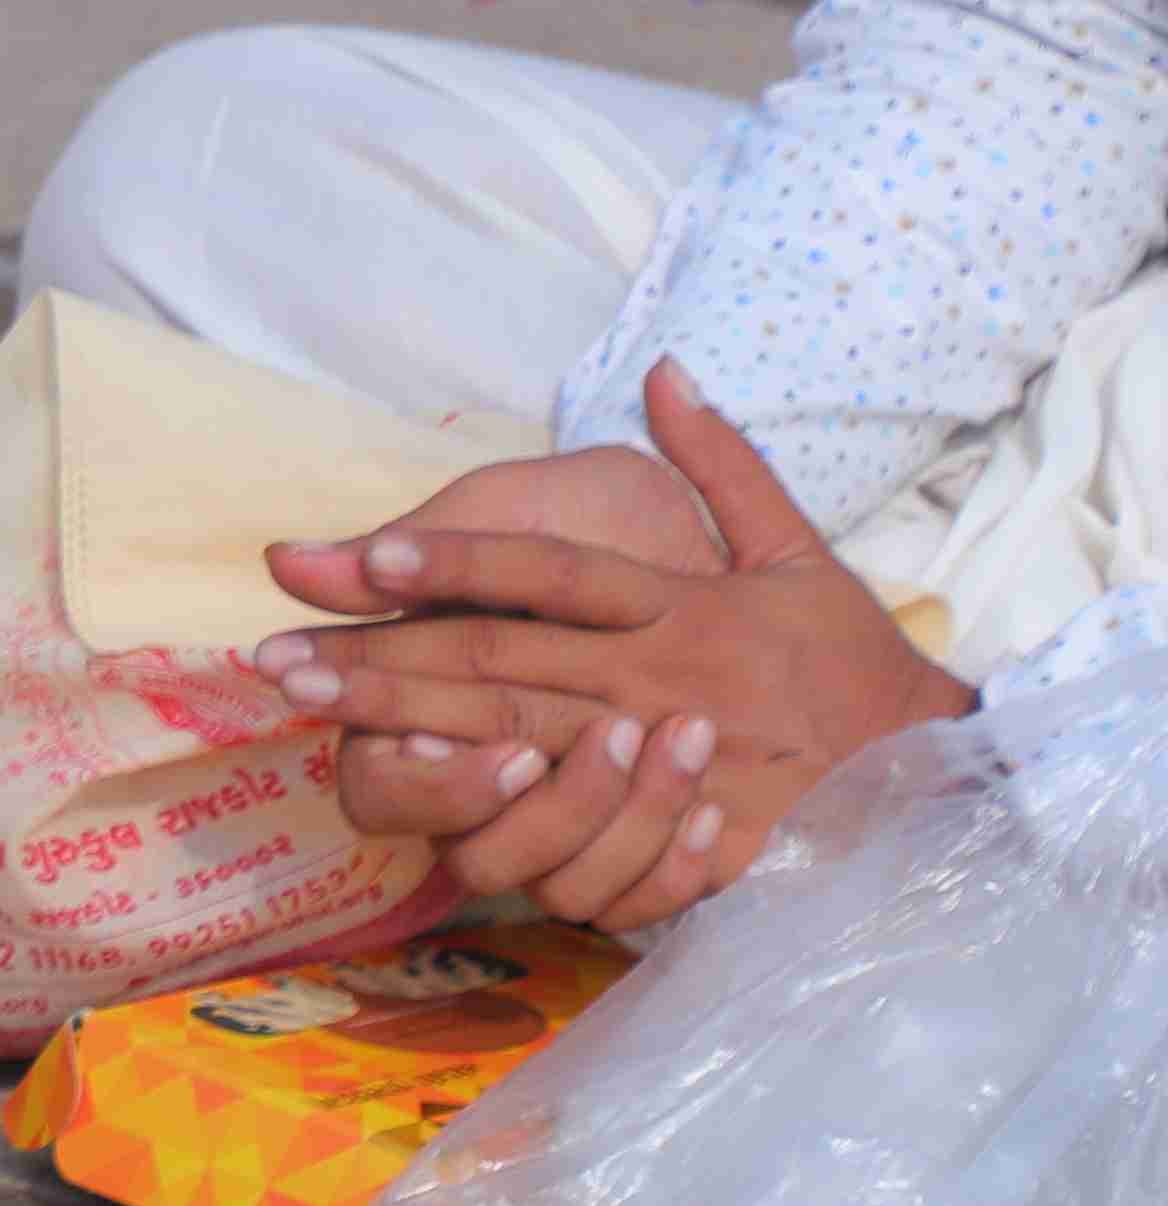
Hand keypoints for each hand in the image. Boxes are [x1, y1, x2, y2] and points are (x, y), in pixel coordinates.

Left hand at [251, 368, 970, 930]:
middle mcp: (663, 680)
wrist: (938, 770)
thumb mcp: (794, 550)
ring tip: (308, 714)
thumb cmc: (846, 657)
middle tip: (268, 654)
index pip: (549, 573)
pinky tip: (416, 811)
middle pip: (501, 664)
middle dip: (379, 659)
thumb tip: (663, 367)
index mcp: (682, 608)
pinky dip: (502, 824)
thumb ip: (720, 463)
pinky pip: (579, 838)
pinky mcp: (680, 838)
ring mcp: (669, 764)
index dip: (452, 560)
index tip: (354, 553)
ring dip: (406, 730)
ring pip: (517, 744)